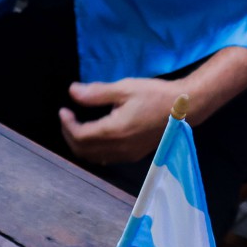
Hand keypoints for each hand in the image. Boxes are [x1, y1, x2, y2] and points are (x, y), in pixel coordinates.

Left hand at [59, 77, 178, 164]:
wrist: (182, 109)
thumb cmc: (154, 94)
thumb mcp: (124, 88)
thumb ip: (97, 93)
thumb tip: (72, 92)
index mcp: (114, 131)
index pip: (79, 136)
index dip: (67, 124)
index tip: (64, 110)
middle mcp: (118, 148)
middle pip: (83, 150)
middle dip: (70, 135)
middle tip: (67, 118)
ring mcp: (126, 155)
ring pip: (94, 157)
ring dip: (81, 144)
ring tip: (78, 126)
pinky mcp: (133, 155)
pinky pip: (106, 158)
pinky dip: (94, 150)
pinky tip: (96, 134)